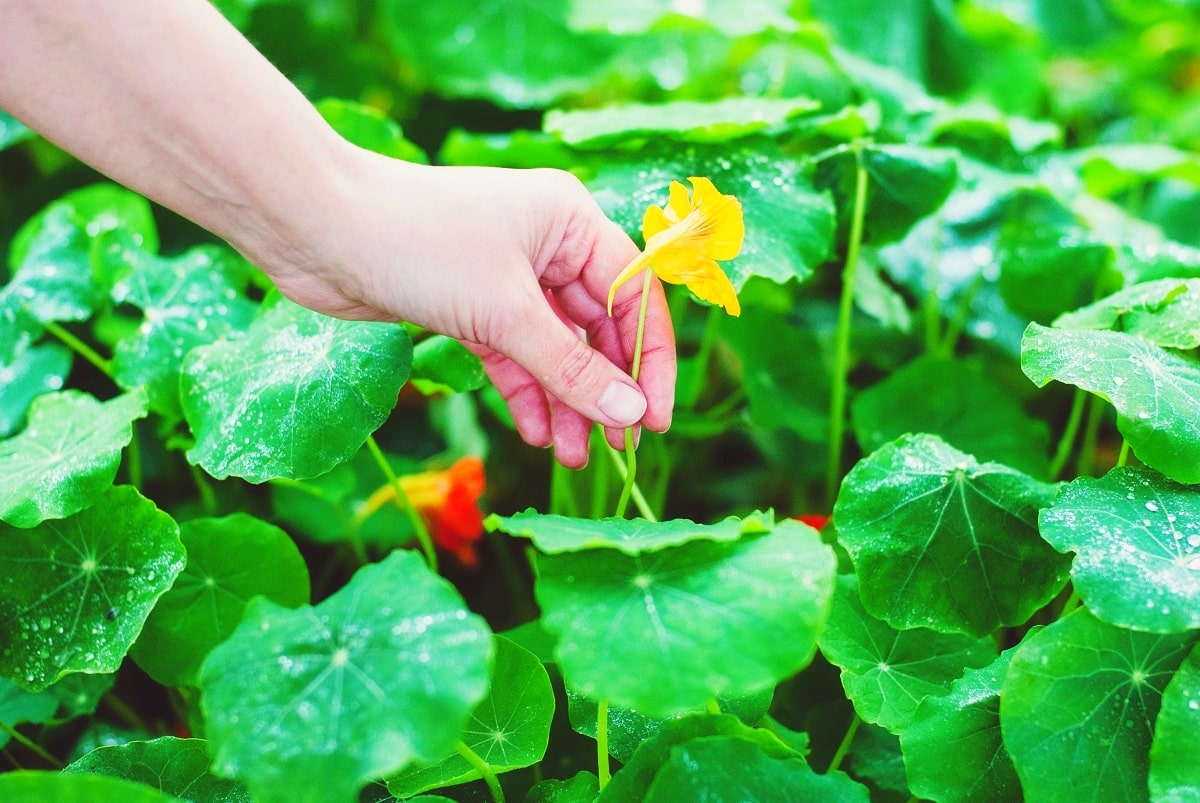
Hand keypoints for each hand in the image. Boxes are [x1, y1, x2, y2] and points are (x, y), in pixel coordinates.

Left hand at [262, 152, 676, 468]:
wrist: (315, 230)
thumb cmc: (419, 245)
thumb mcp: (506, 312)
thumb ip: (571, 367)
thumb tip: (631, 414)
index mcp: (570, 220)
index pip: (634, 295)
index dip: (650, 360)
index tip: (654, 418)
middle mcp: (545, 245)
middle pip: (595, 327)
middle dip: (603, 389)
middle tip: (615, 449)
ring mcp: (505, 276)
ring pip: (553, 348)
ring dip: (565, 401)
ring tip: (573, 456)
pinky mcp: (468, 305)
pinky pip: (512, 355)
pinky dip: (525, 392)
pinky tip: (538, 433)